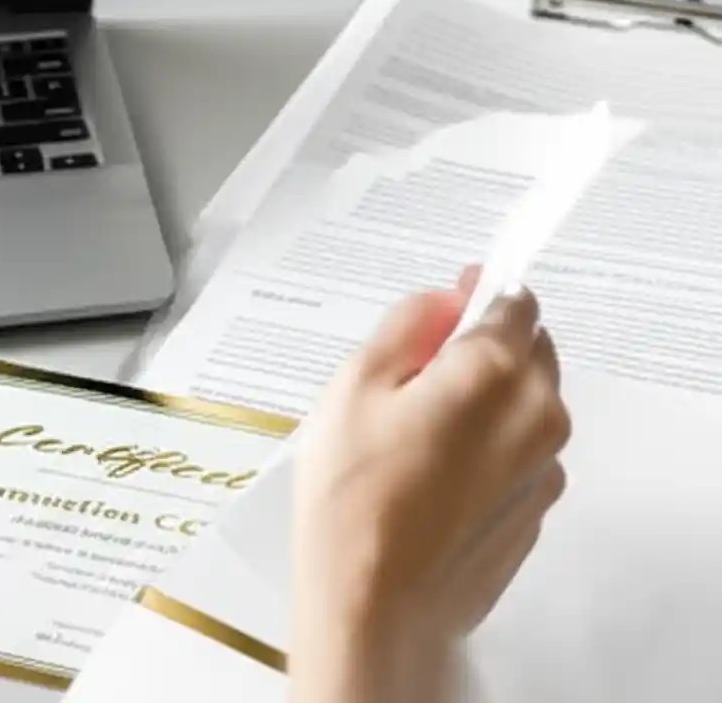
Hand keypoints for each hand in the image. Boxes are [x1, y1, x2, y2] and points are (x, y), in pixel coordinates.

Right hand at [290, 271, 569, 702]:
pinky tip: (433, 478)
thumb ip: (406, 325)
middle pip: (529, 350)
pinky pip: (520, 455)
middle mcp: (538, 413)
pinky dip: (489, 449)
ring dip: (487, 400)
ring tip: (415, 435)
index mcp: (495, 370)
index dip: (478, 290)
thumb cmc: (353, 495)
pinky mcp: (535, 511)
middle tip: (413, 377)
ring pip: (526, 405)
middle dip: (483, 347)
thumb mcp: (353, 385)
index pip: (514, 299)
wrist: (374, 605)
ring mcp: (544, 467)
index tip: (448, 301)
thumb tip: (444, 300)